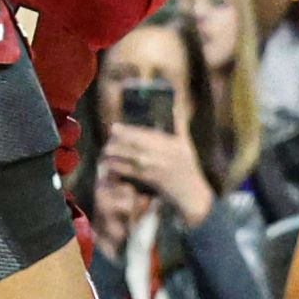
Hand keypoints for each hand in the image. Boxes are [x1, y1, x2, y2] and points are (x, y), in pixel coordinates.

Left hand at [97, 121, 213, 223]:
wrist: (191, 193)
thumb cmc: (188, 166)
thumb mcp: (186, 144)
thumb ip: (179, 124)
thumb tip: (174, 105)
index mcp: (172, 145)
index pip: (148, 135)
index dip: (130, 130)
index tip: (116, 126)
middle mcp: (163, 156)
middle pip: (138, 145)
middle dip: (122, 138)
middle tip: (110, 132)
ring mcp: (156, 169)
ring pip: (132, 159)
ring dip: (118, 153)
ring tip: (107, 148)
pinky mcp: (150, 180)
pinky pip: (132, 173)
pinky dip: (120, 168)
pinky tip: (110, 163)